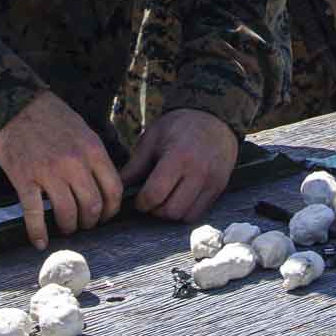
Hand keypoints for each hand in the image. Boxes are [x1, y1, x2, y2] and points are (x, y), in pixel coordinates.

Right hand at [0, 91, 124, 249]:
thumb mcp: (84, 130)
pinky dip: (37, 232)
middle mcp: (74, 163)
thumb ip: (95, 156)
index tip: (106, 215)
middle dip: (91, 221)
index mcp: (92, 150)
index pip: (113, 189)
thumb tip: (106, 183)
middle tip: (85, 224)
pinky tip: (40, 242)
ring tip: (66, 228)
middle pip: (92, 206)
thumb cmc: (52, 117)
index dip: (112, 209)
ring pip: (67, 213)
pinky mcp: (24, 179)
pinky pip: (34, 214)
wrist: (17, 105)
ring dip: (69, 227)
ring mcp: (48, 172)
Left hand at [120, 107, 237, 222]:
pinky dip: (185, 212)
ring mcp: (211, 182)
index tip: (139, 196)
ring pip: (184, 216)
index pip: (154, 195)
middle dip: (155, 209)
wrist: (214, 119)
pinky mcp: (219, 188)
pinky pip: (198, 214)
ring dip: (170, 212)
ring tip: (165, 198)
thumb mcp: (153, 138)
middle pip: (170, 211)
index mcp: (178, 157)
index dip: (141, 202)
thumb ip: (135, 165)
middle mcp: (198, 172)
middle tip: (151, 198)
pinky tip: (179, 198)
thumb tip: (116, 187)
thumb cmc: (179, 127)